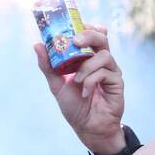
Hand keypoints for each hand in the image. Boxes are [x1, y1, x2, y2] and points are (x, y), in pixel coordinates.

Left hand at [35, 24, 125, 154]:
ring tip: (77, 80)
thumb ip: (48, 66)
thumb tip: (37, 45)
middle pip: (101, 37)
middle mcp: (101, 62)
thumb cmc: (75, 107)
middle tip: (75, 41)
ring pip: (103, 55)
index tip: (73, 26)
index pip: (90, 35)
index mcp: (88, 58)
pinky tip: (85, 92)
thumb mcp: (57, 85)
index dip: (85, 26)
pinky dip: (91, 81)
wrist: (88, 129)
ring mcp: (111, 71)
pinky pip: (104, 72)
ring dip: (86, 66)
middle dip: (89, 35)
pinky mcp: (116, 82)